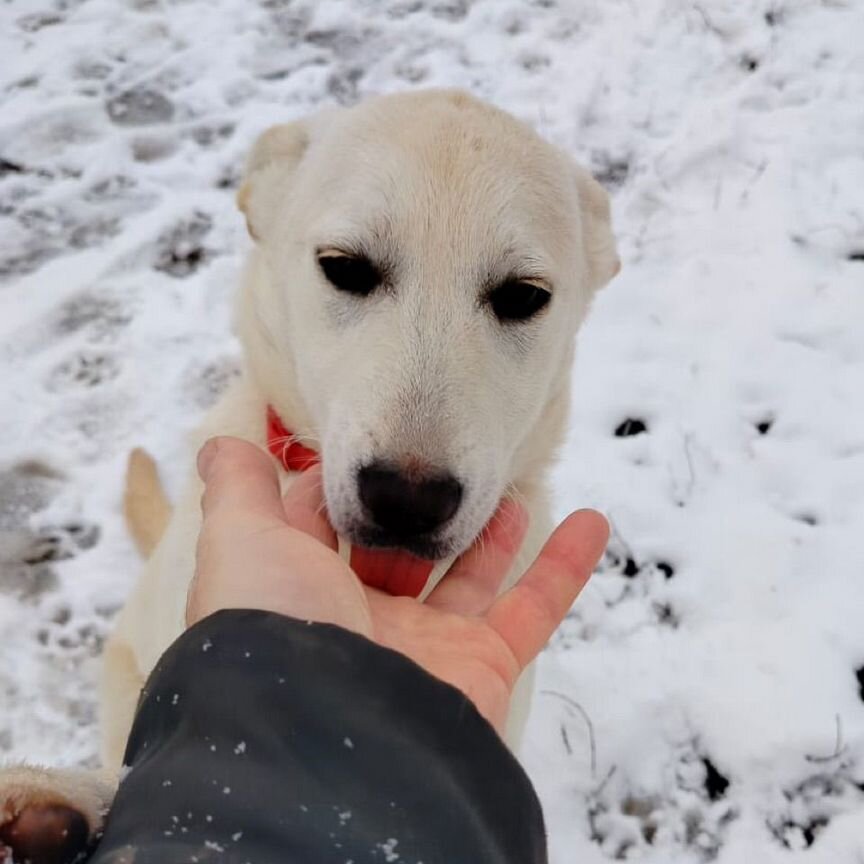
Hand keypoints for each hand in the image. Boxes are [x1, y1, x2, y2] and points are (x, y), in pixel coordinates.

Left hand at [189, 437, 607, 734]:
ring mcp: (423, 646)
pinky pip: (535, 609)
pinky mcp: (480, 666)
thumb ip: (236, 490)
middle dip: (416, 514)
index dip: (341, 488)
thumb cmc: (271, 627)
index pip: (322, 528)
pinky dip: (567, 567)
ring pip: (470, 578)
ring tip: (510, 489)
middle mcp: (360, 621)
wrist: (324, 735)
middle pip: (399, 553)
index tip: (366, 448)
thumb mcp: (239, 541)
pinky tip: (595, 521)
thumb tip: (223, 441)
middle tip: (441, 473)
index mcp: (300, 591)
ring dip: (494, 534)